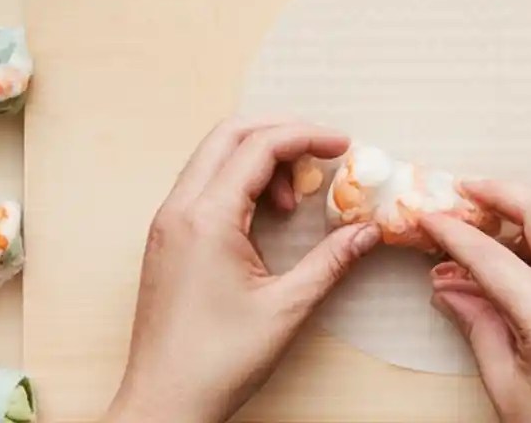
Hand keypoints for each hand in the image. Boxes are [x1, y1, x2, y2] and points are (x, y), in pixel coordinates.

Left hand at [105, 119, 380, 422]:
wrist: (163, 403)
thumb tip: (367, 231)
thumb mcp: (286, 308)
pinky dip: (239, 182)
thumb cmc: (217, 362)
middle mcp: (179, 210)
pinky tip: (266, 215)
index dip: (306, 136)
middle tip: (321, 153)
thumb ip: (331, 261)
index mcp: (207, 218)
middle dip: (281, 134)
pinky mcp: (166, 239)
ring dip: (259, 159)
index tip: (343, 146)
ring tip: (293, 200)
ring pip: (213, 157)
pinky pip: (203, 185)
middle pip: (229, 135)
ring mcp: (167, 223)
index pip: (259, 146)